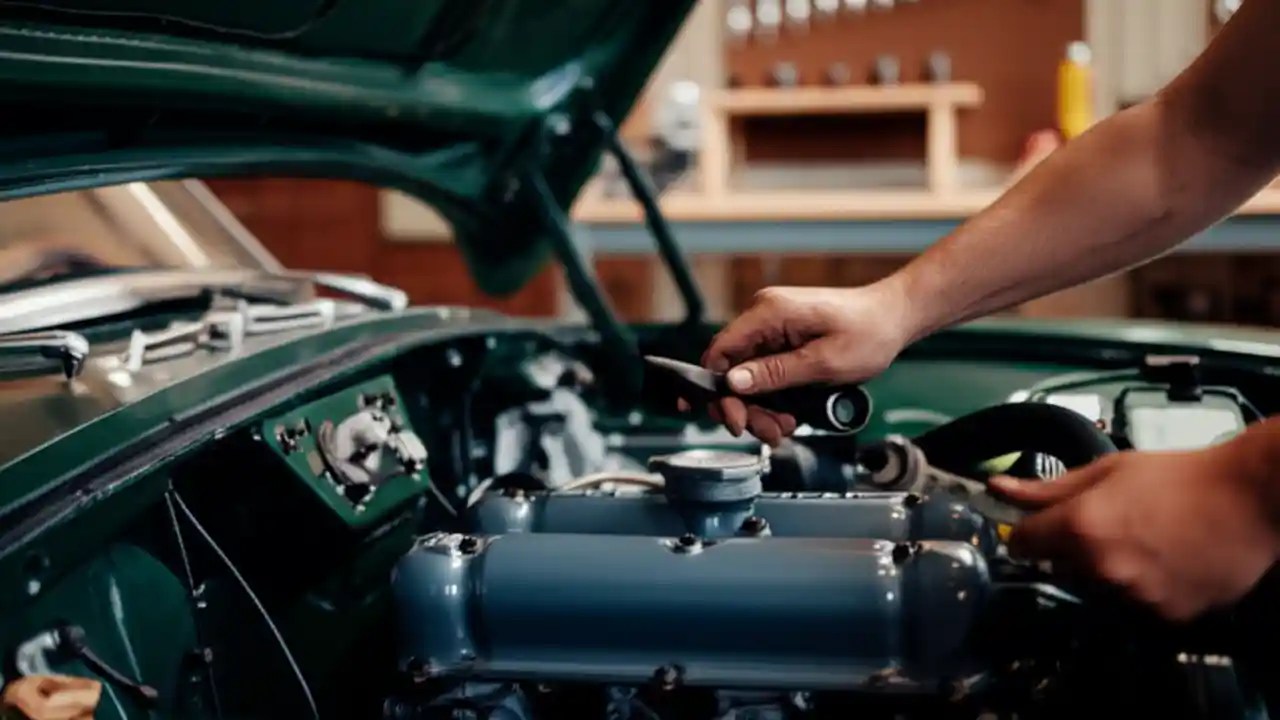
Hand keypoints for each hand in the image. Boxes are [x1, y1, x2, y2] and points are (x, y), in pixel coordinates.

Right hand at [691, 282, 911, 445]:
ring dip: (761, 407)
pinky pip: (764, 371)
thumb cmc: (868, 334)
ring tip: (783, 427)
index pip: (721, 350)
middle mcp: (764, 315)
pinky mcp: (782, 338)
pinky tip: (788, 415)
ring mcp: (772, 326)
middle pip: (731, 368)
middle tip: (767, 432)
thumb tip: (732, 381)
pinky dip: (773, 397)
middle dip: (745, 406)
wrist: (894, 318)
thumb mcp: (824, 362)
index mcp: (769, 312)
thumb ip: (776, 372)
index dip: (717, 389)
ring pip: (747, 376)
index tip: (734, 420)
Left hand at [991, 435, 1279, 620]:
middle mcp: (1100, 569)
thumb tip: (996, 489)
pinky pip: (1136, 606)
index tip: (1043, 526)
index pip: (1021, 544)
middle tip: (1109, 526)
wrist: (1248, 499)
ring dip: (1107, 573)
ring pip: (1097, 590)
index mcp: (1079, 528)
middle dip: (1071, 552)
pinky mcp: (1166, 616)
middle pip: (1058, 570)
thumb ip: (1046, 488)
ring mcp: (1134, 597)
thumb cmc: (1175, 475)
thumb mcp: (1106, 470)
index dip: (1029, 533)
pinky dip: (1144, 589)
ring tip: (1144, 542)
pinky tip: (1166, 562)